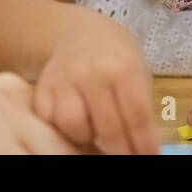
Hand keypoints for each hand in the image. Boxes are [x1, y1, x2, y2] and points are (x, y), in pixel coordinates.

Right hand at [33, 10, 158, 153]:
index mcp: (124, 68)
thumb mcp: (137, 72)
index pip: (137, 117)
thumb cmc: (116, 57)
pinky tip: (75, 130)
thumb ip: (139, 108)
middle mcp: (92, 73)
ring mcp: (65, 79)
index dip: (144, 144)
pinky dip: (61, 131)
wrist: (80, 32)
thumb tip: (144, 148)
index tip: (148, 159)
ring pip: (73, 125)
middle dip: (121, 152)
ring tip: (95, 140)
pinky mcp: (43, 86)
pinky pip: (48, 120)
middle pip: (108, 127)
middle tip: (126, 158)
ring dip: (87, 140)